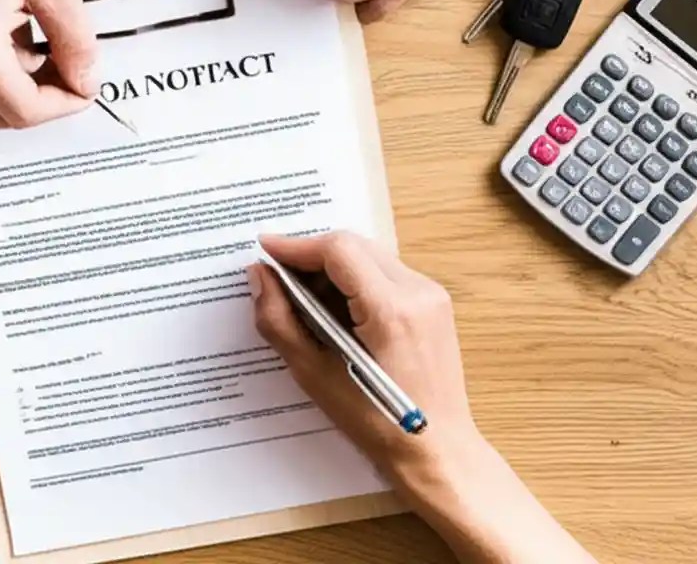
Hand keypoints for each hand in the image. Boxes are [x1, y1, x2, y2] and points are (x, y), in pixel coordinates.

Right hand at [0, 0, 97, 127]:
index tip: (84, 86)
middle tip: (66, 68)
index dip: (64, 104)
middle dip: (41, 99)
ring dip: (17, 85)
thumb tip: (86, 80)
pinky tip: (8, 34)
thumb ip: (76, 39)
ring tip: (34, 40)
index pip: (26, 111)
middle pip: (3, 116)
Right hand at [246, 232, 474, 477]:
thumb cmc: (378, 423)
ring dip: (333, 268)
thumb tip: (259, 278)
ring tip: (305, 299)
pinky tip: (337, 311)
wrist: (437, 449)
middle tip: (278, 278)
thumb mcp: (315, 375)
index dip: (296, 246)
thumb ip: (280, 321)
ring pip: (370, 256)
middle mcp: (418, 292)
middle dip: (312, 255)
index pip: (338, 250)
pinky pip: (387, 274)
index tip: (265, 250)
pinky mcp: (435, 304)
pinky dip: (356, 281)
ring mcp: (432, 296)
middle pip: (355, 246)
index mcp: (391, 310)